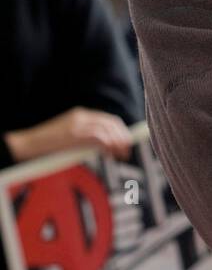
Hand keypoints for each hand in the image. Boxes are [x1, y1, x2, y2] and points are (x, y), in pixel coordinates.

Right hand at [4, 108, 133, 163]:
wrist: (26, 145)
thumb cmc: (45, 146)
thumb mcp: (67, 137)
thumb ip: (83, 138)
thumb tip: (103, 148)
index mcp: (80, 115)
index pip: (108, 120)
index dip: (120, 132)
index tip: (126, 144)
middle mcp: (81, 116)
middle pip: (111, 123)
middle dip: (123, 137)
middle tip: (127, 152)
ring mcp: (77, 124)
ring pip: (106, 129)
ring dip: (117, 142)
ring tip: (122, 155)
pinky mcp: (72, 134)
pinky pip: (97, 137)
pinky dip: (107, 144)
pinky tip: (110, 154)